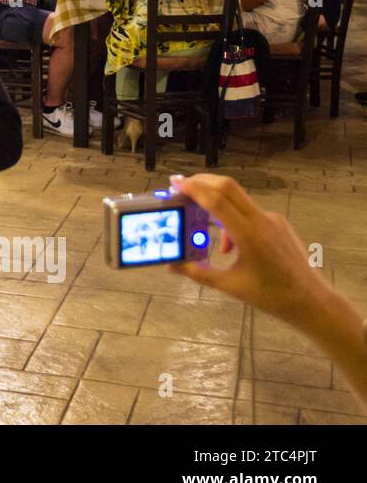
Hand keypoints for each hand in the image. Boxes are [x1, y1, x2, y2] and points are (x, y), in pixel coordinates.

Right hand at [167, 174, 331, 328]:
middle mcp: (262, 221)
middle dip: (202, 182)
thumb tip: (171, 266)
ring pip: (237, 199)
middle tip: (181, 186)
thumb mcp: (230, 285)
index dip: (194, 188)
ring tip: (204, 227)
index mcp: (250, 236)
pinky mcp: (278, 223)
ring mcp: (272, 219)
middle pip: (228, 187)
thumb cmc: (271, 296)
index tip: (175, 183)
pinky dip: (231, 219)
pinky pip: (249, 212)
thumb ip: (198, 272)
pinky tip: (230, 246)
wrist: (312, 301)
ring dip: (216, 204)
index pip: (218, 201)